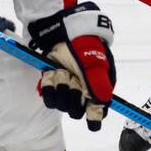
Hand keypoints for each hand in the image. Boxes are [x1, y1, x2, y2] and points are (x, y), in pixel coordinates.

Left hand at [29, 2, 116, 130]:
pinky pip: (48, 98)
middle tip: (73, 78)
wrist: (65, 33)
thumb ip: (99, 86)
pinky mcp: (52, 87)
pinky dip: (48, 86)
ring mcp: (67, 90)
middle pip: (76, 112)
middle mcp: (83, 94)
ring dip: (60, 87)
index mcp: (98, 90)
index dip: (93, 116)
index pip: (98, 114)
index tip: (89, 113)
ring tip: (62, 72)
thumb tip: (102, 106)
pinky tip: (52, 74)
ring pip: (61, 105)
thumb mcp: (95, 66)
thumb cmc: (85, 48)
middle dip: (72, 95)